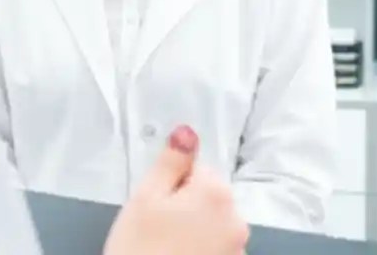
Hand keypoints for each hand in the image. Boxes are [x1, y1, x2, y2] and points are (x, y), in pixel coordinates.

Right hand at [102, 126, 249, 254]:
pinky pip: (214, 247)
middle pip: (209, 196)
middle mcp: (236, 220)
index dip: (172, 183)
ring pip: (212, 223)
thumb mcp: (146, 197)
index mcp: (216, 194)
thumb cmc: (139, 249)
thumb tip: (187, 133)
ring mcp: (237, 249)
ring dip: (192, 228)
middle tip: (156, 225)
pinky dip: (197, 249)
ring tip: (164, 246)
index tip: (156, 203)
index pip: (197, 168)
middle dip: (184, 205)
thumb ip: (171, 162)